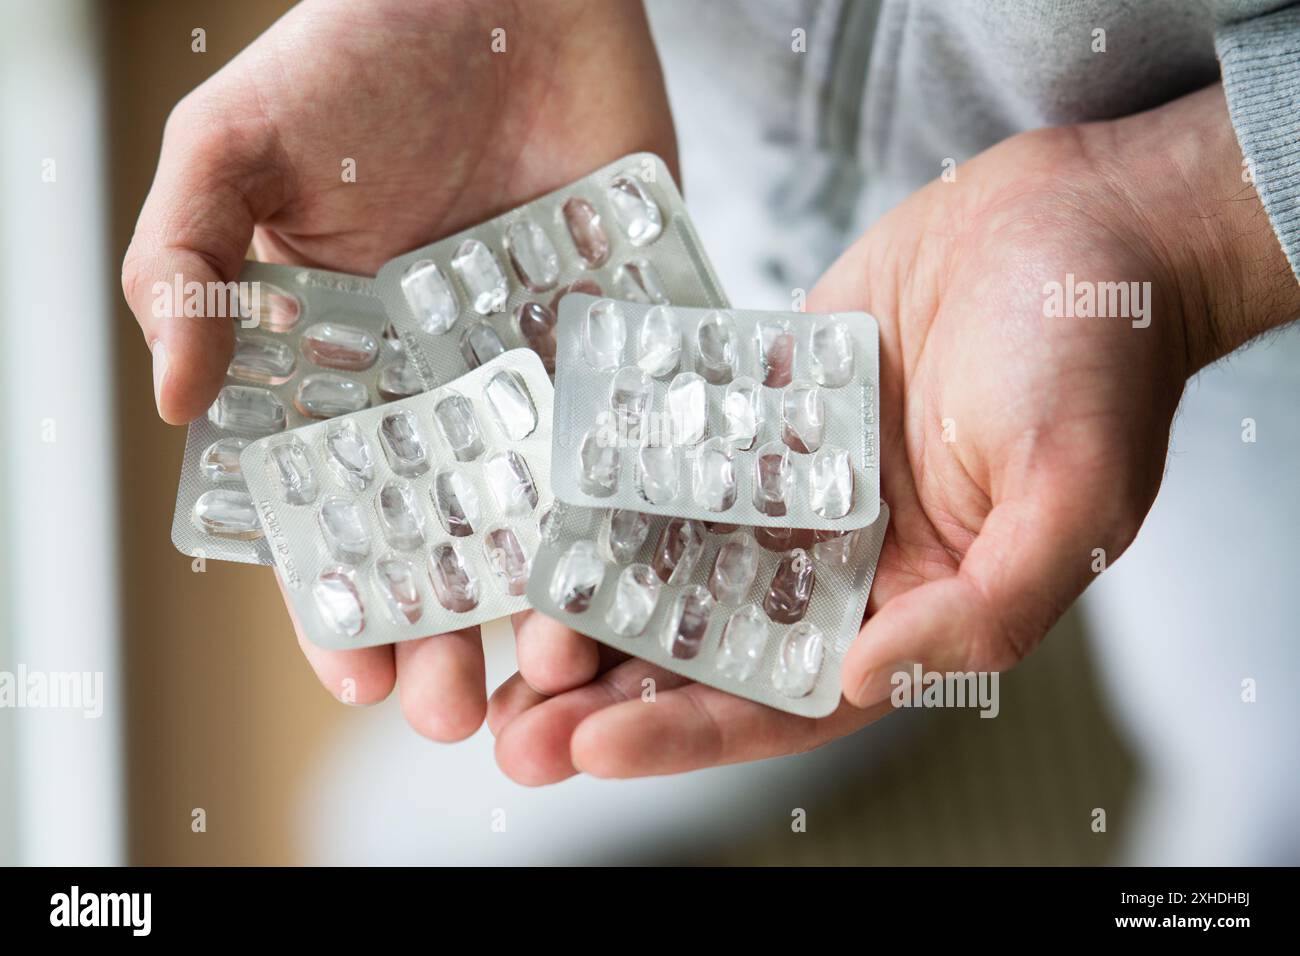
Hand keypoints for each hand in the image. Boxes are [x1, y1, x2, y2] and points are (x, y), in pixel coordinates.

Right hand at [122, 0, 674, 737]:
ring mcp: (542, 371)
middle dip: (450, 632)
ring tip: (558, 671)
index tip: (359, 675)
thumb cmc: (355, 54)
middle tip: (462, 714)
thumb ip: (188, 268)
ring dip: (549, 603)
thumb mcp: (234, 150)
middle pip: (449, 542)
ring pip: (548, 516)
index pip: (341, 516)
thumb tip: (172, 404)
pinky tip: (646, 575)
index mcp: (348, 374)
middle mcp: (446, 391)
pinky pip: (639, 440)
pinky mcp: (628, 338)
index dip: (343, 600)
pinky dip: (645, 512)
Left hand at [487, 83, 1299, 782]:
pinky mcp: (765, 400)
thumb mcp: (1070, 498)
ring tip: (507, 632)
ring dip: (593, 599)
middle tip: (513, 726)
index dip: (688, 733)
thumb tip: (866, 677)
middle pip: (708, 645)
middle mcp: (840, 554)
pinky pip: (676, 450)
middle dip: (612, 691)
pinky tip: (543, 504)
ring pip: (674, 557)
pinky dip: (614, 481)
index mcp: (908, 604)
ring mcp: (795, 478)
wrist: (1079, 226)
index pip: (785, 698)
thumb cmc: (1098, 363)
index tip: (593, 747)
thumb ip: (981, 608)